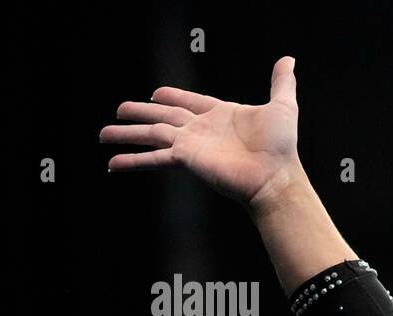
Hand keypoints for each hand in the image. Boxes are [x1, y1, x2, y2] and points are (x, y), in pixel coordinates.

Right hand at [101, 55, 301, 209]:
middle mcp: (202, 129)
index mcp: (220, 115)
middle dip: (140, 113)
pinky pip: (154, 157)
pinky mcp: (185, 159)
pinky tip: (113, 163)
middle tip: (119, 111)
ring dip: (127, 134)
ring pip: (151, 134)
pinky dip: (133, 160)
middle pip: (163, 116)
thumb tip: (289, 60)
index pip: (189, 101)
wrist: (275, 176)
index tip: (155, 93)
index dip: (172, 96)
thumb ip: (281, 83)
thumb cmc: (281, 147)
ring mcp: (191, 145)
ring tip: (103, 134)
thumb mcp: (283, 107)